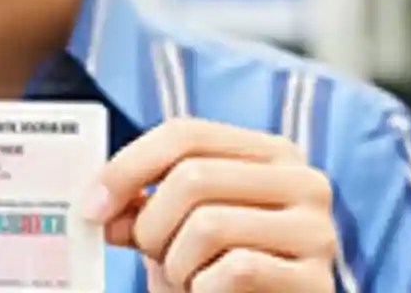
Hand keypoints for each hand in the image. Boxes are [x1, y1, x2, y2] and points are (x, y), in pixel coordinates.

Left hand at [81, 117, 337, 291]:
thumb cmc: (215, 274)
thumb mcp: (176, 230)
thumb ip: (141, 206)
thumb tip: (98, 203)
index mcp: (270, 153)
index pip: (185, 133)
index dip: (128, 166)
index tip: (91, 207)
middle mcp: (304, 181)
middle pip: (193, 176)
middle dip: (152, 224)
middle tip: (148, 254)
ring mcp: (318, 232)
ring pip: (210, 225)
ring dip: (177, 264)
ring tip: (188, 279)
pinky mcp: (316, 281)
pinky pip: (235, 270)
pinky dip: (204, 290)